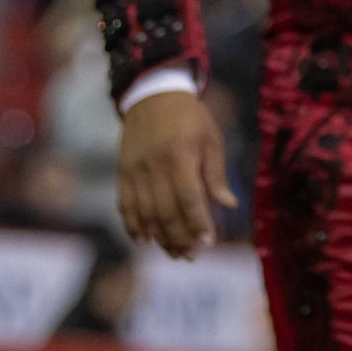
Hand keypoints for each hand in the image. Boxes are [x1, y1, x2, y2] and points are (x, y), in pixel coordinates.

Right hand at [119, 89, 236, 258]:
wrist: (153, 94)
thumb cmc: (189, 117)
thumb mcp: (211, 138)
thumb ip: (216, 173)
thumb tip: (229, 205)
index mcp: (180, 155)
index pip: (189, 198)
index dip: (198, 223)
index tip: (208, 243)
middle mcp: (154, 166)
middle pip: (165, 212)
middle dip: (180, 239)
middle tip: (192, 256)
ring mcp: (134, 170)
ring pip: (145, 214)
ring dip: (160, 238)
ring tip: (175, 253)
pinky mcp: (122, 172)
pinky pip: (124, 205)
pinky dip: (133, 226)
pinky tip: (145, 242)